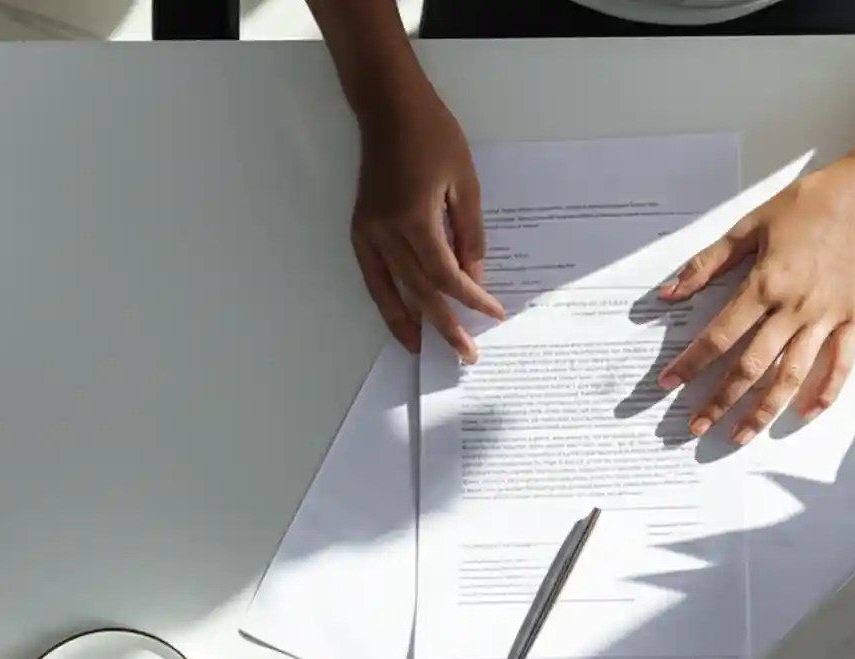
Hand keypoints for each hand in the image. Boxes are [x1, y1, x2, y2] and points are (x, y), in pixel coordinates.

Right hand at [350, 81, 503, 362]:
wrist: (389, 108)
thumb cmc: (434, 137)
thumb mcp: (466, 183)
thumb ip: (470, 235)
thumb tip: (473, 278)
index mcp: (415, 219)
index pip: (446, 275)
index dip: (471, 299)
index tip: (494, 313)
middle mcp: (386, 232)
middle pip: (418, 291)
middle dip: (444, 325)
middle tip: (466, 354)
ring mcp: (368, 232)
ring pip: (388, 290)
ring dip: (407, 324)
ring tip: (424, 351)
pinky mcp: (360, 228)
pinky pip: (372, 274)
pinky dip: (385, 301)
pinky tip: (399, 318)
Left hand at [656, 154, 854, 444]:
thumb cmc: (810, 202)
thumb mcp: (752, 223)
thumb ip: (709, 262)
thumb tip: (670, 293)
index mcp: (765, 285)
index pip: (720, 336)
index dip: (691, 363)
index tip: (668, 384)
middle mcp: (795, 309)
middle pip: (750, 367)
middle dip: (720, 401)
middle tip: (695, 426)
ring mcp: (827, 318)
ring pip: (791, 376)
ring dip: (763, 411)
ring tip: (739, 436)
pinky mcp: (854, 318)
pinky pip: (840, 364)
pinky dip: (824, 393)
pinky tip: (804, 414)